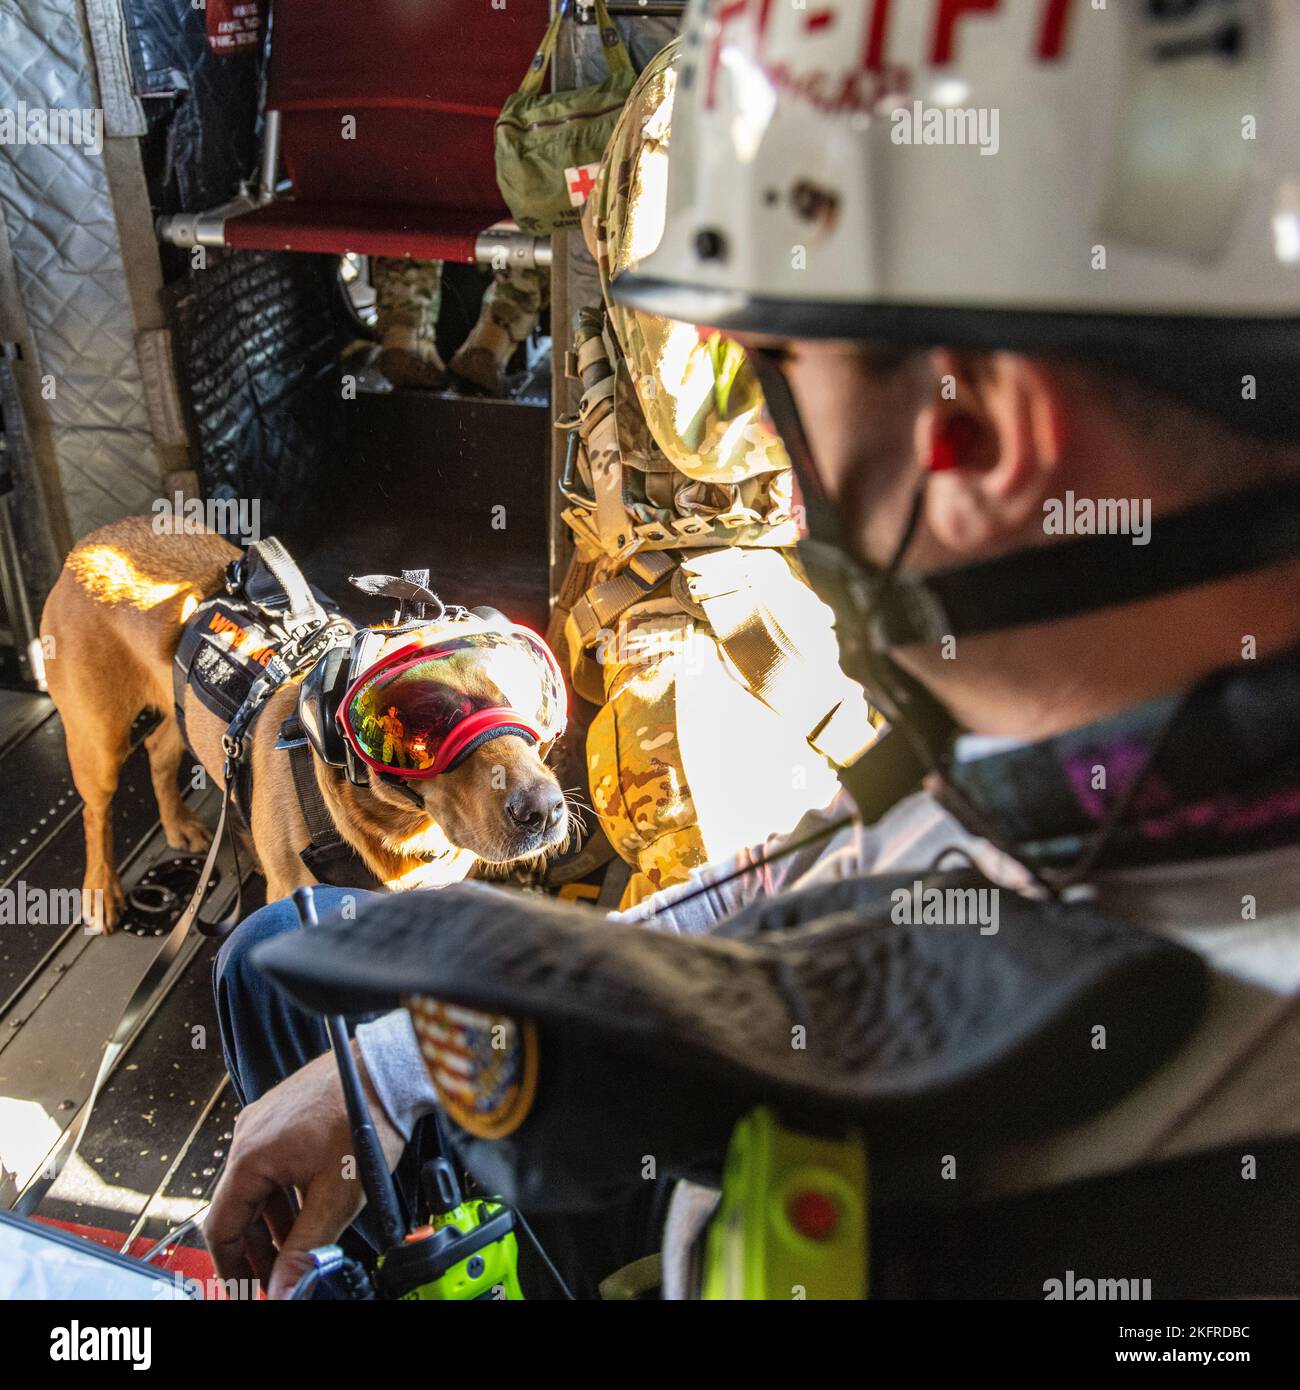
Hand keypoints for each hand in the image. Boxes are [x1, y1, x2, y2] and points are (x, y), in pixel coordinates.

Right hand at [205, 1044, 404, 1298]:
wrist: (387, 1069)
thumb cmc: (365, 1117)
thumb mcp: (335, 1197)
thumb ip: (305, 1250)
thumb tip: (284, 1289)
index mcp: (250, 1155)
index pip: (221, 1226)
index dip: (231, 1266)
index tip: (244, 1289)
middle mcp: (250, 1134)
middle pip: (238, 1206)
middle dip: (254, 1248)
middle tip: (274, 1276)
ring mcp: (266, 1120)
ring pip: (257, 1185)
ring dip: (271, 1222)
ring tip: (292, 1249)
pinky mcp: (284, 1113)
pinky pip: (272, 1162)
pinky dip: (282, 1192)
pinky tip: (304, 1209)